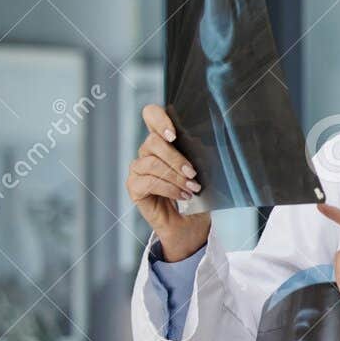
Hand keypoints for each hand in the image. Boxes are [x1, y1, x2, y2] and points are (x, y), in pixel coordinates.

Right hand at [127, 104, 210, 260]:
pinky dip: (169, 188)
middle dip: (176, 158)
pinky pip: (148, 181)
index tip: (173, 134)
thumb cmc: (197, 193)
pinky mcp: (134, 187)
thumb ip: (200, 154)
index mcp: (164, 140)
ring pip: (152, 163)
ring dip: (175, 176)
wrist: (190, 224)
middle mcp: (147, 151)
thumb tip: (199, 143)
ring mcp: (138, 169)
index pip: (151, 116)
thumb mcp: (205, 171)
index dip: (159, 119)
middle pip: (153, 142)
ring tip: (192, 188)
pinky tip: (183, 195)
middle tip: (193, 173)